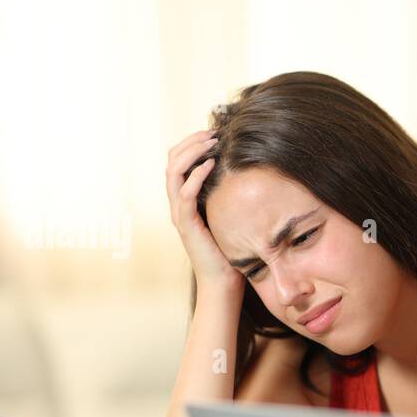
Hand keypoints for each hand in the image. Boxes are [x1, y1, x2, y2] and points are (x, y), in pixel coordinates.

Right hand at [165, 130, 240, 292]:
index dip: (191, 143)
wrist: (223, 282)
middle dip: (191, 142)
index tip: (213, 133)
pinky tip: (210, 165)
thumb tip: (246, 170)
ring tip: (211, 143)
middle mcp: (177, 203)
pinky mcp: (186, 225)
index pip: (178, 161)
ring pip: (173, 172)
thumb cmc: (230, 250)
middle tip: (212, 133)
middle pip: (171, 160)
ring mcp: (179, 214)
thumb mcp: (229, 214)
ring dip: (192, 153)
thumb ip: (228, 194)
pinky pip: (184, 194)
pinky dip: (195, 176)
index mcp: (184, 199)